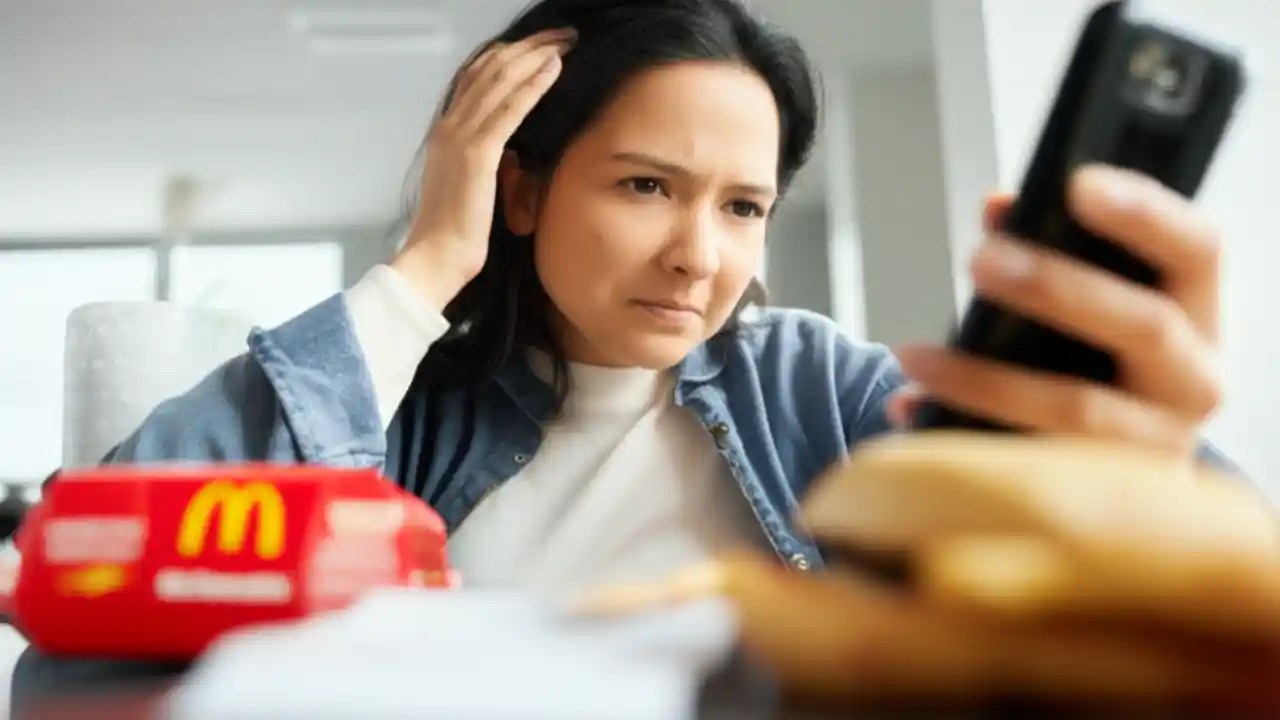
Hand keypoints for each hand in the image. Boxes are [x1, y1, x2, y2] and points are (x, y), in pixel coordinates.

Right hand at [390, 28, 573, 309]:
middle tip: (560, 34)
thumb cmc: (455, 233)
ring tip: (564, 41)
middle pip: (491, 68)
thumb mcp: (470, 186)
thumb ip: (484, 161)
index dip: (509, 56)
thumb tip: (510, 153)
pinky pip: (510, 108)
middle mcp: (449, 126)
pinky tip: (554, 68)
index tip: (538, 47)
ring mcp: (460, 137)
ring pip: (500, 80)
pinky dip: (534, 84)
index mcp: (446, 132)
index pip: (477, 77)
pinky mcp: (477, 154)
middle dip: (528, 46)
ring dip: (536, 55)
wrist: (436, 257)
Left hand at [888, 164, 1222, 457]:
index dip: (1147, 213)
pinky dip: (957, 434)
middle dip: (1055, 288)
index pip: (1200, 249)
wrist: (1117, 480)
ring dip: (983, 378)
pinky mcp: (1104, 496)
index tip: (1078, 183)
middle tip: (978, 259)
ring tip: (912, 354)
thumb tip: (998, 208)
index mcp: (1201, 316)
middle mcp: (1195, 383)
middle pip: (1143, 326)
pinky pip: (1028, 464)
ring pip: (1075, 407)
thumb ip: (1055, 253)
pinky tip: (909, 409)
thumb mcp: (1095, 307)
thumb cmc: (1100, 366)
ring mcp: (1155, 447)